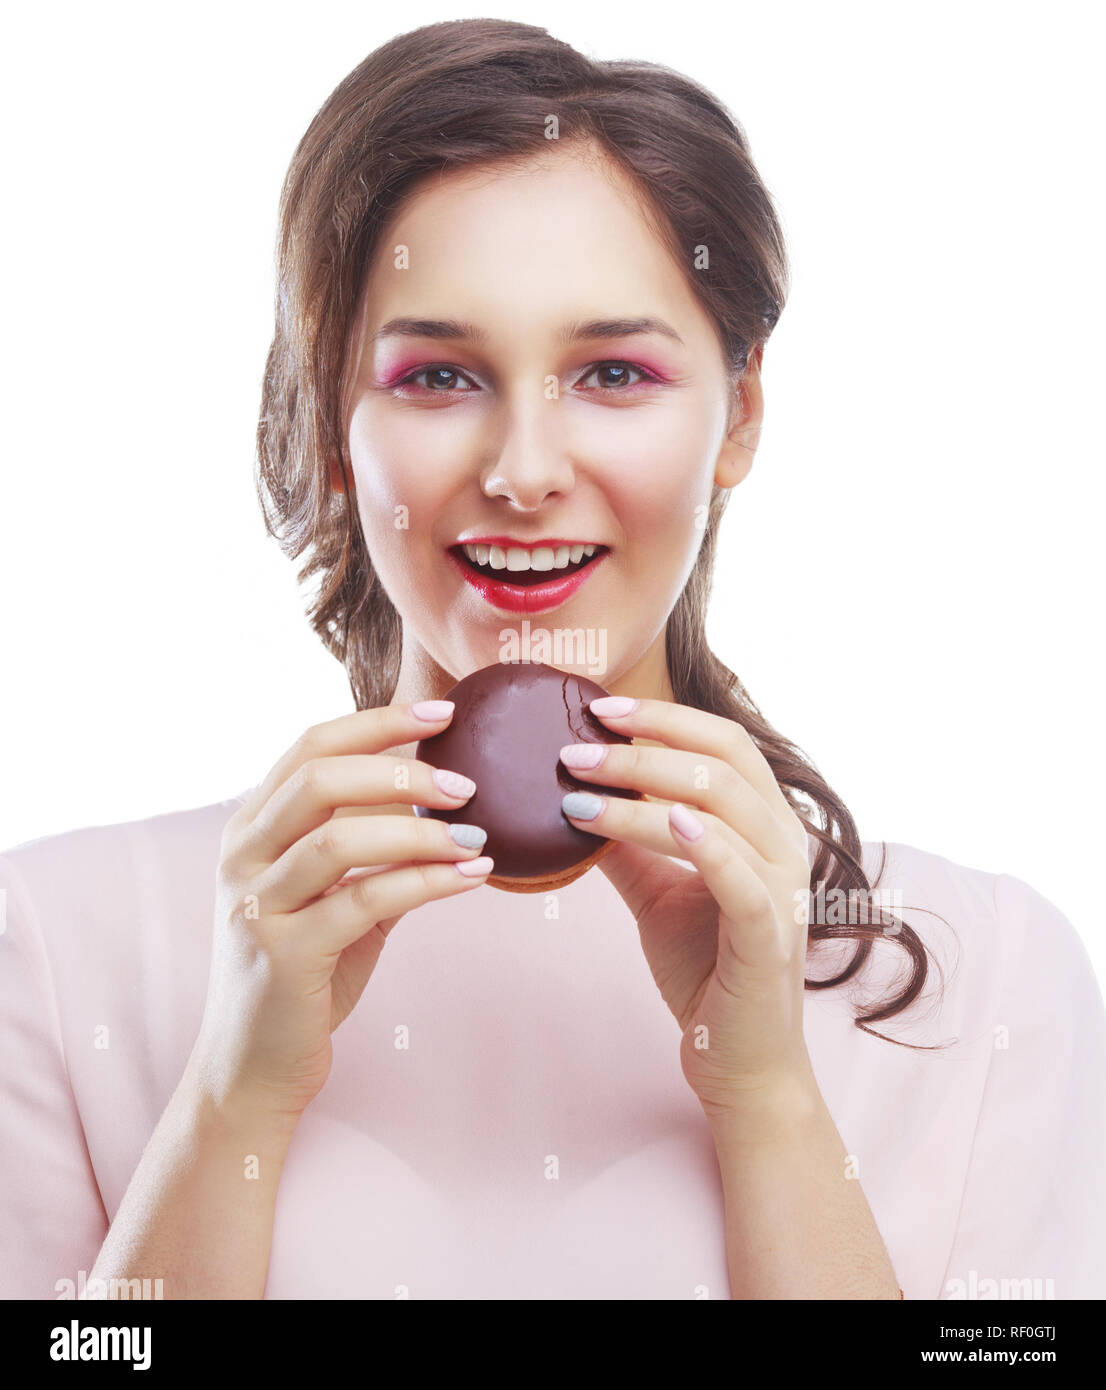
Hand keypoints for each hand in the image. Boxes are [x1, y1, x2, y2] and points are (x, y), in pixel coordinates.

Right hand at [190, 702, 493, 1122]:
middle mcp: (242, 857)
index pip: (310, 747)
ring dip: (419, 831)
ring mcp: (255, 906)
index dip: (378, 721)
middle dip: (400, 769)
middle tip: (466, 783)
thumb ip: (373, 849)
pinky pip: (365, 901)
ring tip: (476, 835)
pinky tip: (471, 876)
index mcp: (251, 829)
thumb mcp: (332, 897)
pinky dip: (427, 882)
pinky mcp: (282, 957)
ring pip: (339, 838)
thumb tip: (446, 800)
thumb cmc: (302, 974)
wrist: (250, 1068)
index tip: (442, 712)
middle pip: (318, 777)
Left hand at [560, 696, 814, 1119]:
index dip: (665, 718)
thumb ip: (631, 846)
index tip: (598, 709)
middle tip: (575, 748)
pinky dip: (706, 844)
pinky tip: (665, 820)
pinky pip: (742, 878)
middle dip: (645, 746)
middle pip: (722, 764)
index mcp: (765, 826)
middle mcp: (786, 846)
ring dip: (645, 790)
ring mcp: (784, 890)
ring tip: (579, 786)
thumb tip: (579, 798)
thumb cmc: (706, 972)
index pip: (724, 745)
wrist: (738, 1062)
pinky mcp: (770, 936)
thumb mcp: (658, 894)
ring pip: (722, 810)